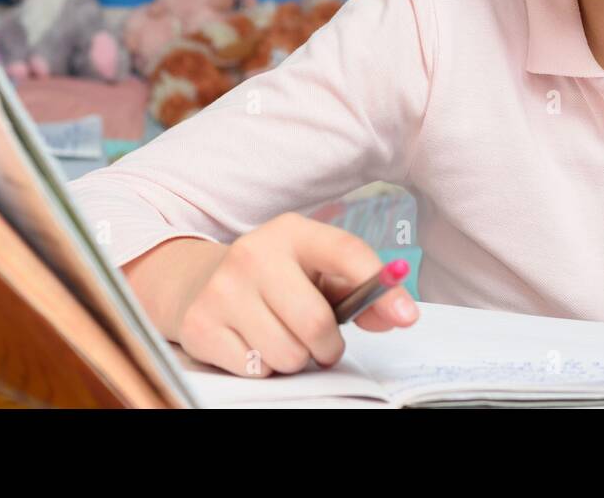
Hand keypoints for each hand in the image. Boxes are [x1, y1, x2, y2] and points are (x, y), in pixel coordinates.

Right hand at [172, 213, 417, 376]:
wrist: (197, 282)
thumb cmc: (275, 280)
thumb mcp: (316, 271)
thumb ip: (359, 292)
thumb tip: (398, 314)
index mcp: (292, 232)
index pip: (346, 253)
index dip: (381, 288)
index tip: (406, 316)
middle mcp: (253, 253)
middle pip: (316, 323)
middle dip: (328, 346)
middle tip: (322, 343)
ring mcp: (222, 289)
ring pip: (288, 354)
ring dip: (295, 359)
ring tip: (282, 337)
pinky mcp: (200, 325)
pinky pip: (256, 371)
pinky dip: (263, 368)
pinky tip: (253, 342)